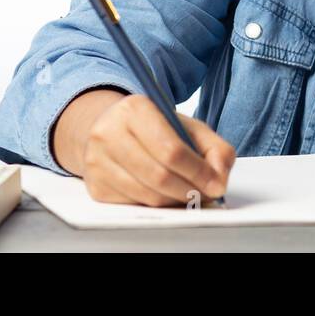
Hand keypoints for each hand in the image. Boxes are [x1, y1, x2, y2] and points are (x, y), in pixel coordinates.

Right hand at [80, 93, 235, 206]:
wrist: (111, 130)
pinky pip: (134, 206)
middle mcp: (109, 132)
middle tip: (205, 194)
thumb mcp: (188, 127)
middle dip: (189, 191)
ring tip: (187, 193)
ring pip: (147, 196)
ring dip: (175, 201)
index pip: (171, 149)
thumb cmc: (156, 129)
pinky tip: (164, 193)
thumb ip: (215, 149)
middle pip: (159, 176)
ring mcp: (97, 161)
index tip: (216, 185)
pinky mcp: (95, 186)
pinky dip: (156, 205)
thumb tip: (219, 182)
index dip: (198, 172)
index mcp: (135, 109)